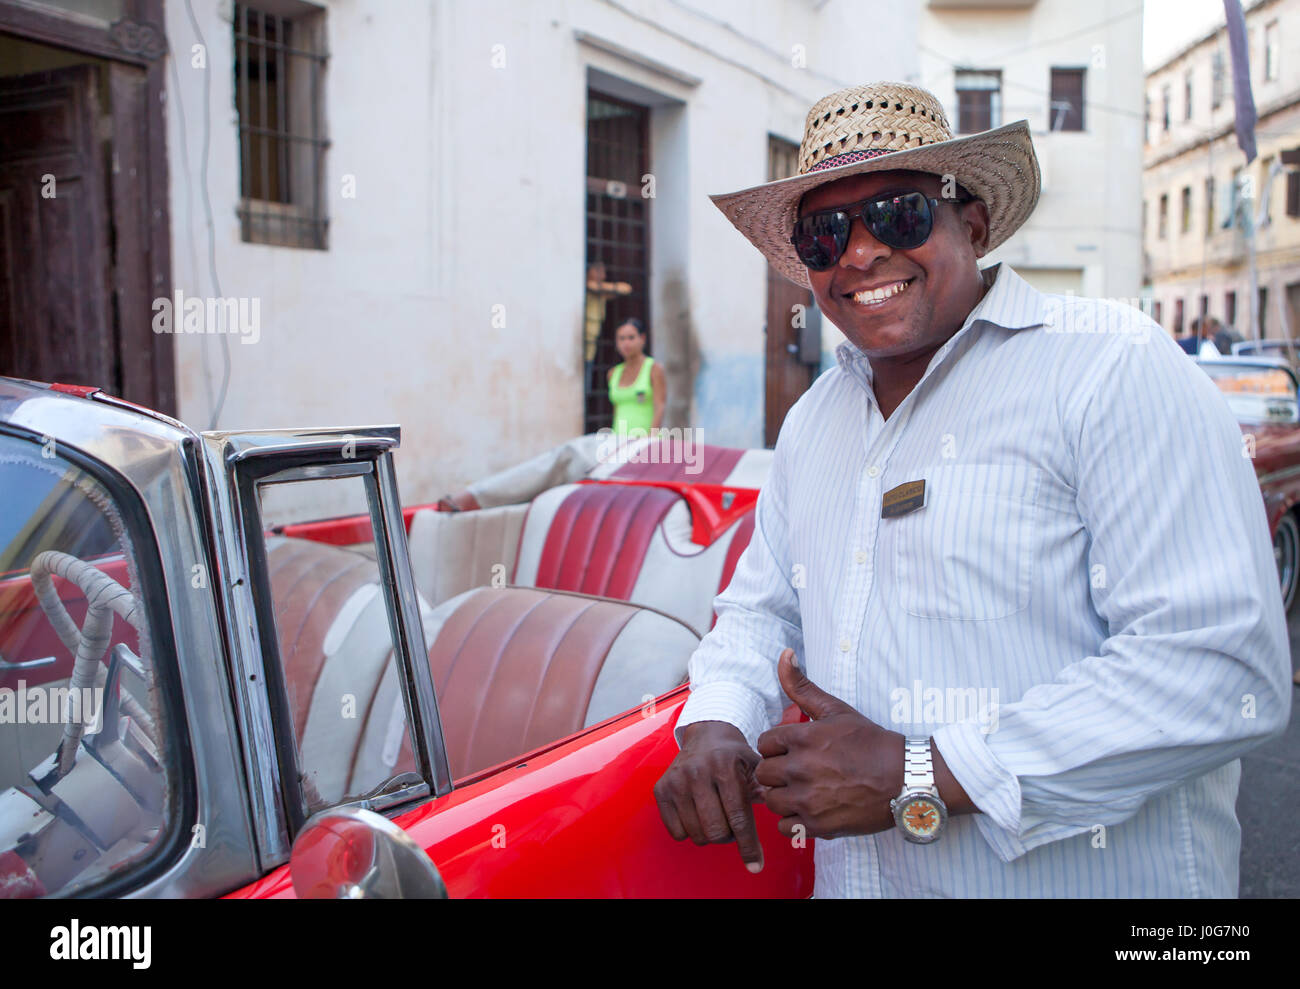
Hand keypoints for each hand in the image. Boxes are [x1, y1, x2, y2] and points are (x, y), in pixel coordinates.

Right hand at [654, 720, 766, 872]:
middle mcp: (697, 772)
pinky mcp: (661, 790)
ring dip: (710, 834)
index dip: (748, 845)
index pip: (738, 818)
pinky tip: (698, 814)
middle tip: (733, 823)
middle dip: (729, 836)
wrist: (706, 735)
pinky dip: (690, 832)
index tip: (756, 865)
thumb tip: (782, 815)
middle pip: (716, 831)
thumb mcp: (755, 768)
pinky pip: (677, 833)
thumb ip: (767, 792)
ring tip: (717, 816)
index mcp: (724, 767)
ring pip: (697, 835)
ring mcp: (676, 781)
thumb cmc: (735, 758)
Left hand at [755, 649, 904, 839]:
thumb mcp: (836, 710)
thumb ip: (803, 686)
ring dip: (784, 797)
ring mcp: (809, 799)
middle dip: (778, 772)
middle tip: (800, 772)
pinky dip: (793, 821)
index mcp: (803, 738)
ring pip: (771, 801)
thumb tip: (784, 654)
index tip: (795, 751)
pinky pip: (784, 826)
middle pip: (764, 773)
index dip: (778, 747)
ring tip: (805, 791)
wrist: (906, 778)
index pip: (764, 743)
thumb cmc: (870, 742)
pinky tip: (811, 810)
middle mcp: (801, 768)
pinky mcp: (818, 825)